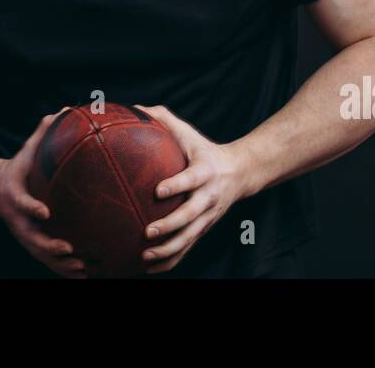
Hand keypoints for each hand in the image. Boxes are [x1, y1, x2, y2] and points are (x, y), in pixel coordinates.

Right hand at [0, 108, 86, 277]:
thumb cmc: (19, 167)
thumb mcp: (26, 149)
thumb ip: (43, 132)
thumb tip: (65, 109)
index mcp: (13, 196)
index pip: (21, 204)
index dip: (31, 209)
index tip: (46, 213)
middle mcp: (17, 220)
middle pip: (31, 238)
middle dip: (49, 246)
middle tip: (69, 248)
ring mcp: (24, 234)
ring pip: (40, 255)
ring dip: (60, 264)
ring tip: (83, 268)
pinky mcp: (31, 243)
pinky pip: (47, 261)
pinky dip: (63, 270)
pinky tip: (84, 274)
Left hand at [134, 104, 253, 273]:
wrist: (240, 174)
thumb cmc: (205, 150)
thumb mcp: (189, 133)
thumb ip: (163, 119)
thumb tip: (135, 107)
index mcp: (204, 172)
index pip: (191, 180)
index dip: (176, 185)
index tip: (158, 191)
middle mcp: (209, 197)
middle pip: (191, 216)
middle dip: (170, 226)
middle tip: (147, 232)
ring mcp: (208, 217)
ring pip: (189, 238)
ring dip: (168, 249)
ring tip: (145, 254)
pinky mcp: (204, 230)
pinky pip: (187, 249)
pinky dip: (170, 261)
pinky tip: (149, 267)